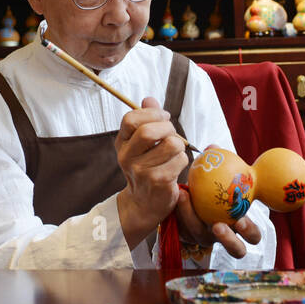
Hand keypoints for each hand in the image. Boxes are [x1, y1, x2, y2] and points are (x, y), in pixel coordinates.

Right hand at [114, 97, 187, 247]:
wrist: (143, 204)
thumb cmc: (146, 169)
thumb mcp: (139, 144)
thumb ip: (145, 120)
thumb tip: (149, 99)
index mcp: (122, 143)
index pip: (130, 119)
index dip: (151, 113)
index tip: (163, 117)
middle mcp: (127, 157)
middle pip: (149, 131)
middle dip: (168, 128)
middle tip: (172, 134)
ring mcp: (141, 170)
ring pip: (170, 144)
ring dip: (179, 145)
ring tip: (175, 153)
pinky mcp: (158, 181)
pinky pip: (179, 160)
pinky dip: (183, 160)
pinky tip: (176, 167)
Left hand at [173, 175, 262, 259]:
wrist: (195, 195)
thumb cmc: (220, 189)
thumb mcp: (229, 183)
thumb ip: (232, 173)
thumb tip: (223, 155)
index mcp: (240, 227)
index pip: (253, 236)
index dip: (249, 232)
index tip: (241, 221)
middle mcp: (223, 236)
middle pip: (234, 249)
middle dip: (228, 240)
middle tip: (217, 225)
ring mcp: (204, 237)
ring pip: (199, 235)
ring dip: (192, 218)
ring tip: (185, 197)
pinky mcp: (185, 233)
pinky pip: (181, 225)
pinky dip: (180, 208)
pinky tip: (179, 191)